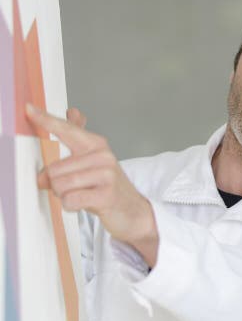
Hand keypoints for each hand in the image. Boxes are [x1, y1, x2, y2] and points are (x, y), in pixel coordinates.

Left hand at [26, 104, 158, 266]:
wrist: (133, 211)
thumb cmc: (107, 186)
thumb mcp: (93, 160)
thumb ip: (79, 137)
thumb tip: (73, 112)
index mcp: (96, 144)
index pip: (66, 130)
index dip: (45, 120)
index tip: (29, 109)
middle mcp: (103, 156)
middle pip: (54, 169)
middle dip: (56, 184)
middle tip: (74, 188)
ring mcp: (106, 175)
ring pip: (60, 185)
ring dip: (64, 196)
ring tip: (80, 195)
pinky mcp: (106, 195)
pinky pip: (71, 200)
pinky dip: (71, 206)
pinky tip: (84, 204)